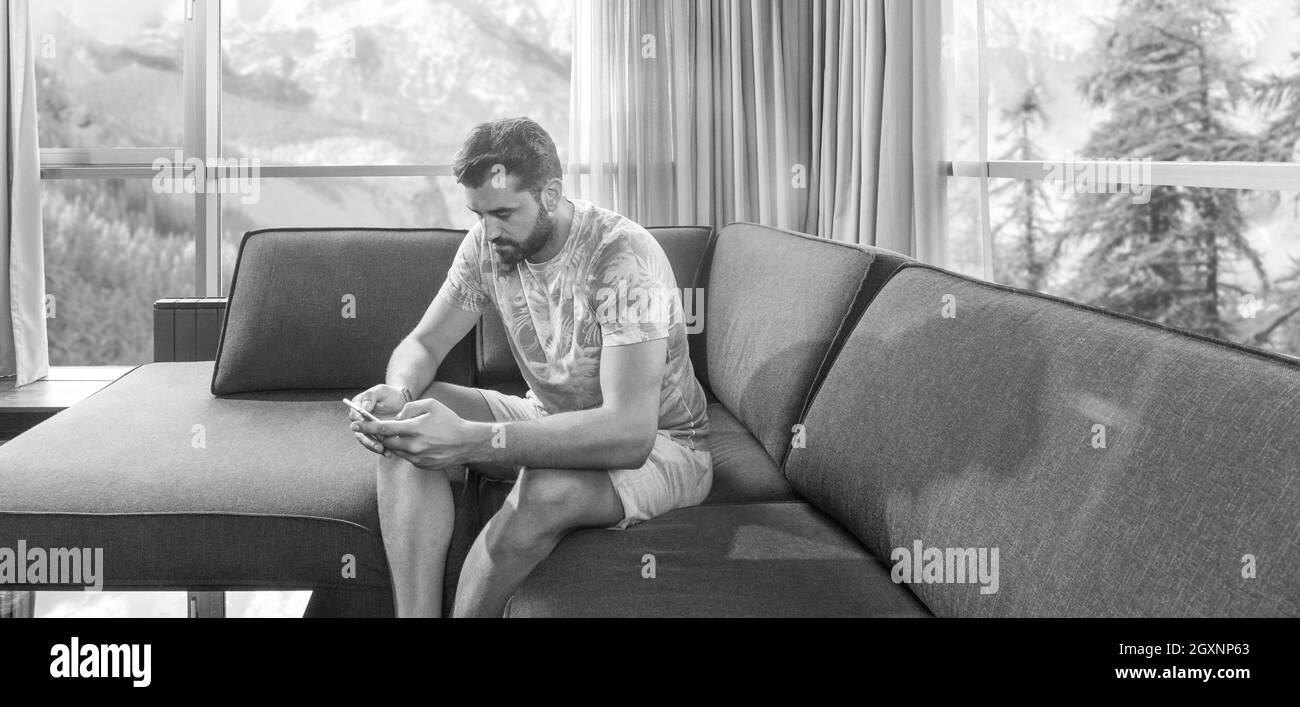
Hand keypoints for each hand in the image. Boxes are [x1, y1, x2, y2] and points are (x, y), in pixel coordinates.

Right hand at [348, 384, 408, 456]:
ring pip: (367, 440)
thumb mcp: (381, 391)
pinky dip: (382, 450)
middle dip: (367, 439)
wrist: (402, 402)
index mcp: (358, 407)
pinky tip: (389, 453)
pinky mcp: (377, 436)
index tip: (364, 425)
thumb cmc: (390, 394)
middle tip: (375, 443)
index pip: (354, 416)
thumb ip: (370, 397)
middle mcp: (360, 420)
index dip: (358, 422)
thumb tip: (364, 408)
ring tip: (382, 450)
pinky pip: (377, 444)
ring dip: (373, 446)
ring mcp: (369, 429)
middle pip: (359, 432)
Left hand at [351, 397, 469, 469]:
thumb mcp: (431, 405)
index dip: (367, 427)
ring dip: (393, 443)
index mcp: (414, 428)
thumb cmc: (449, 421)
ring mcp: (417, 457)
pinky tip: (418, 444)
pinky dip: (406, 450)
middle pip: (385, 442)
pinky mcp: (421, 465)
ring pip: (395, 450)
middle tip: (374, 430)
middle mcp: (413, 445)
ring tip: (404, 435)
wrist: (466, 443)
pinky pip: (407, 457)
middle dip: (378, 436)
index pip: (383, 429)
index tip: (354, 425)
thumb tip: (396, 418)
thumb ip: (409, 408)